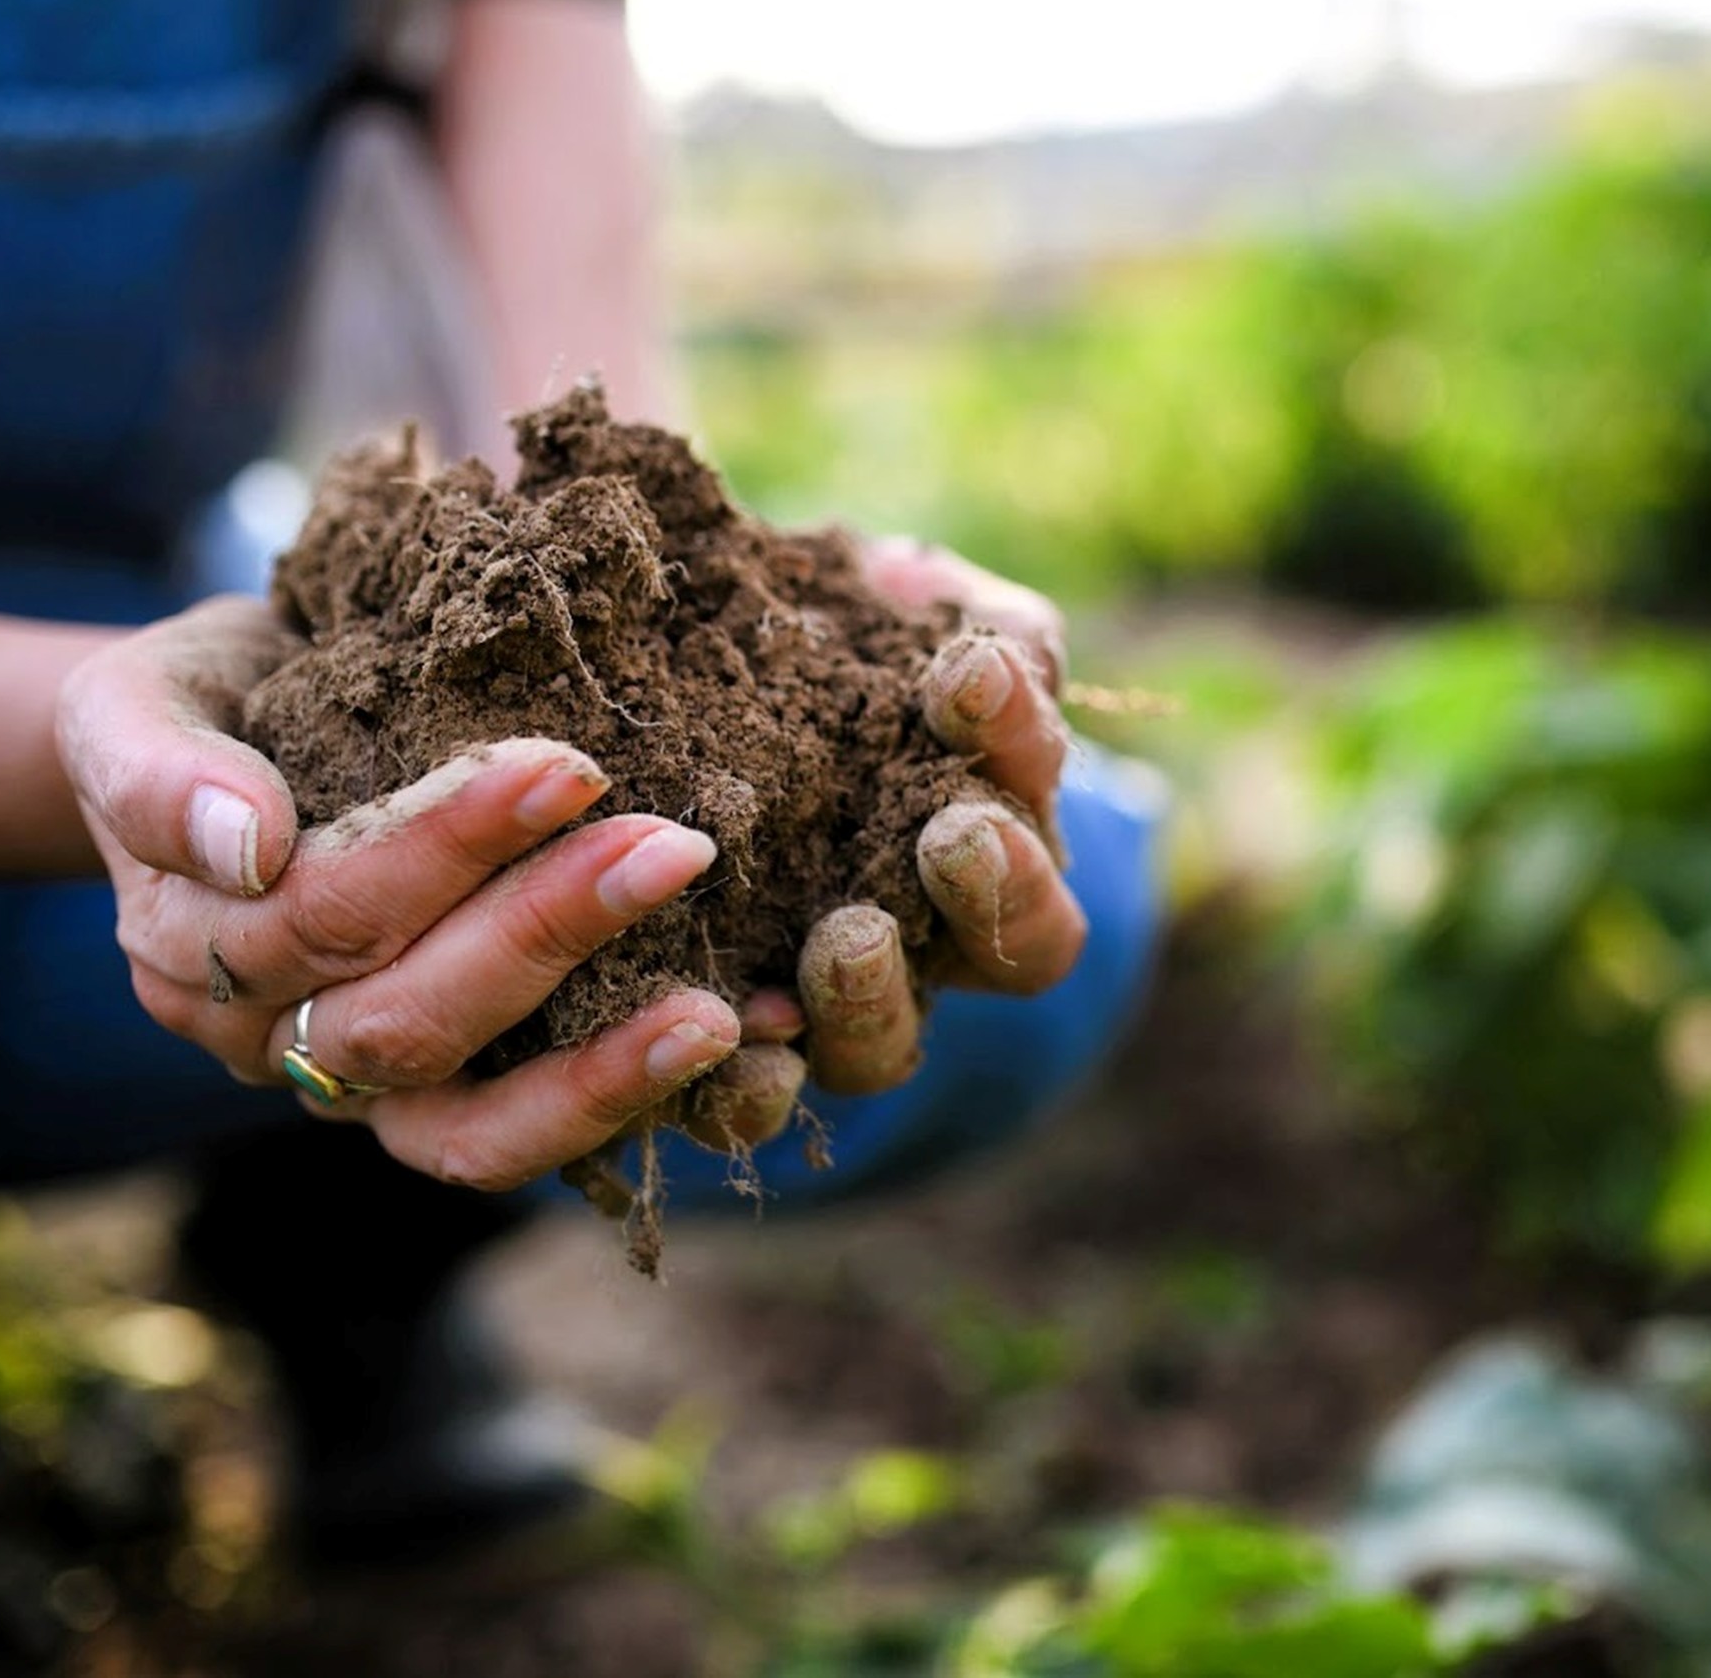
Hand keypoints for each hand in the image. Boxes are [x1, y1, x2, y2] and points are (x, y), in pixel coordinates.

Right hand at [55, 597, 739, 1190]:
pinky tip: (732, 1049)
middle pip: (406, 1019)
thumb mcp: (134, 703)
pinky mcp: (437, 1110)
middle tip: (677, 848)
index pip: (327, 912)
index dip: (448, 848)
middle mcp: (264, 1043)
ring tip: (721, 1011)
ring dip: (599, 1067)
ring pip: (467, 1128)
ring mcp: (353, 1095)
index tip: (570, 766)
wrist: (222, 742)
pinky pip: (521, 1143)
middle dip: (545, 935)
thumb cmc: (201, 704)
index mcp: (188, 951)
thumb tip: (246, 845)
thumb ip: (159, 771)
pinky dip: (624, 1111)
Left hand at [698, 542, 1087, 1146]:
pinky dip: (745, 1092)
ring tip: (847, 938)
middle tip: (957, 836)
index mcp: (991, 815)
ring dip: (878, 996)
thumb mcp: (879, 606)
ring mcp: (837, 1007)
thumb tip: (967, 632)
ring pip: (887, 1045)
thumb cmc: (805, 646)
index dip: (1018, 736)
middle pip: (1017, 950)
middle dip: (999, 889)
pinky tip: (721, 1037)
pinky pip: (750, 1104)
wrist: (671, 716)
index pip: (1038, 789)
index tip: (967, 675)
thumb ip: (940, 617)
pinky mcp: (725, 1058)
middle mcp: (936, 936)